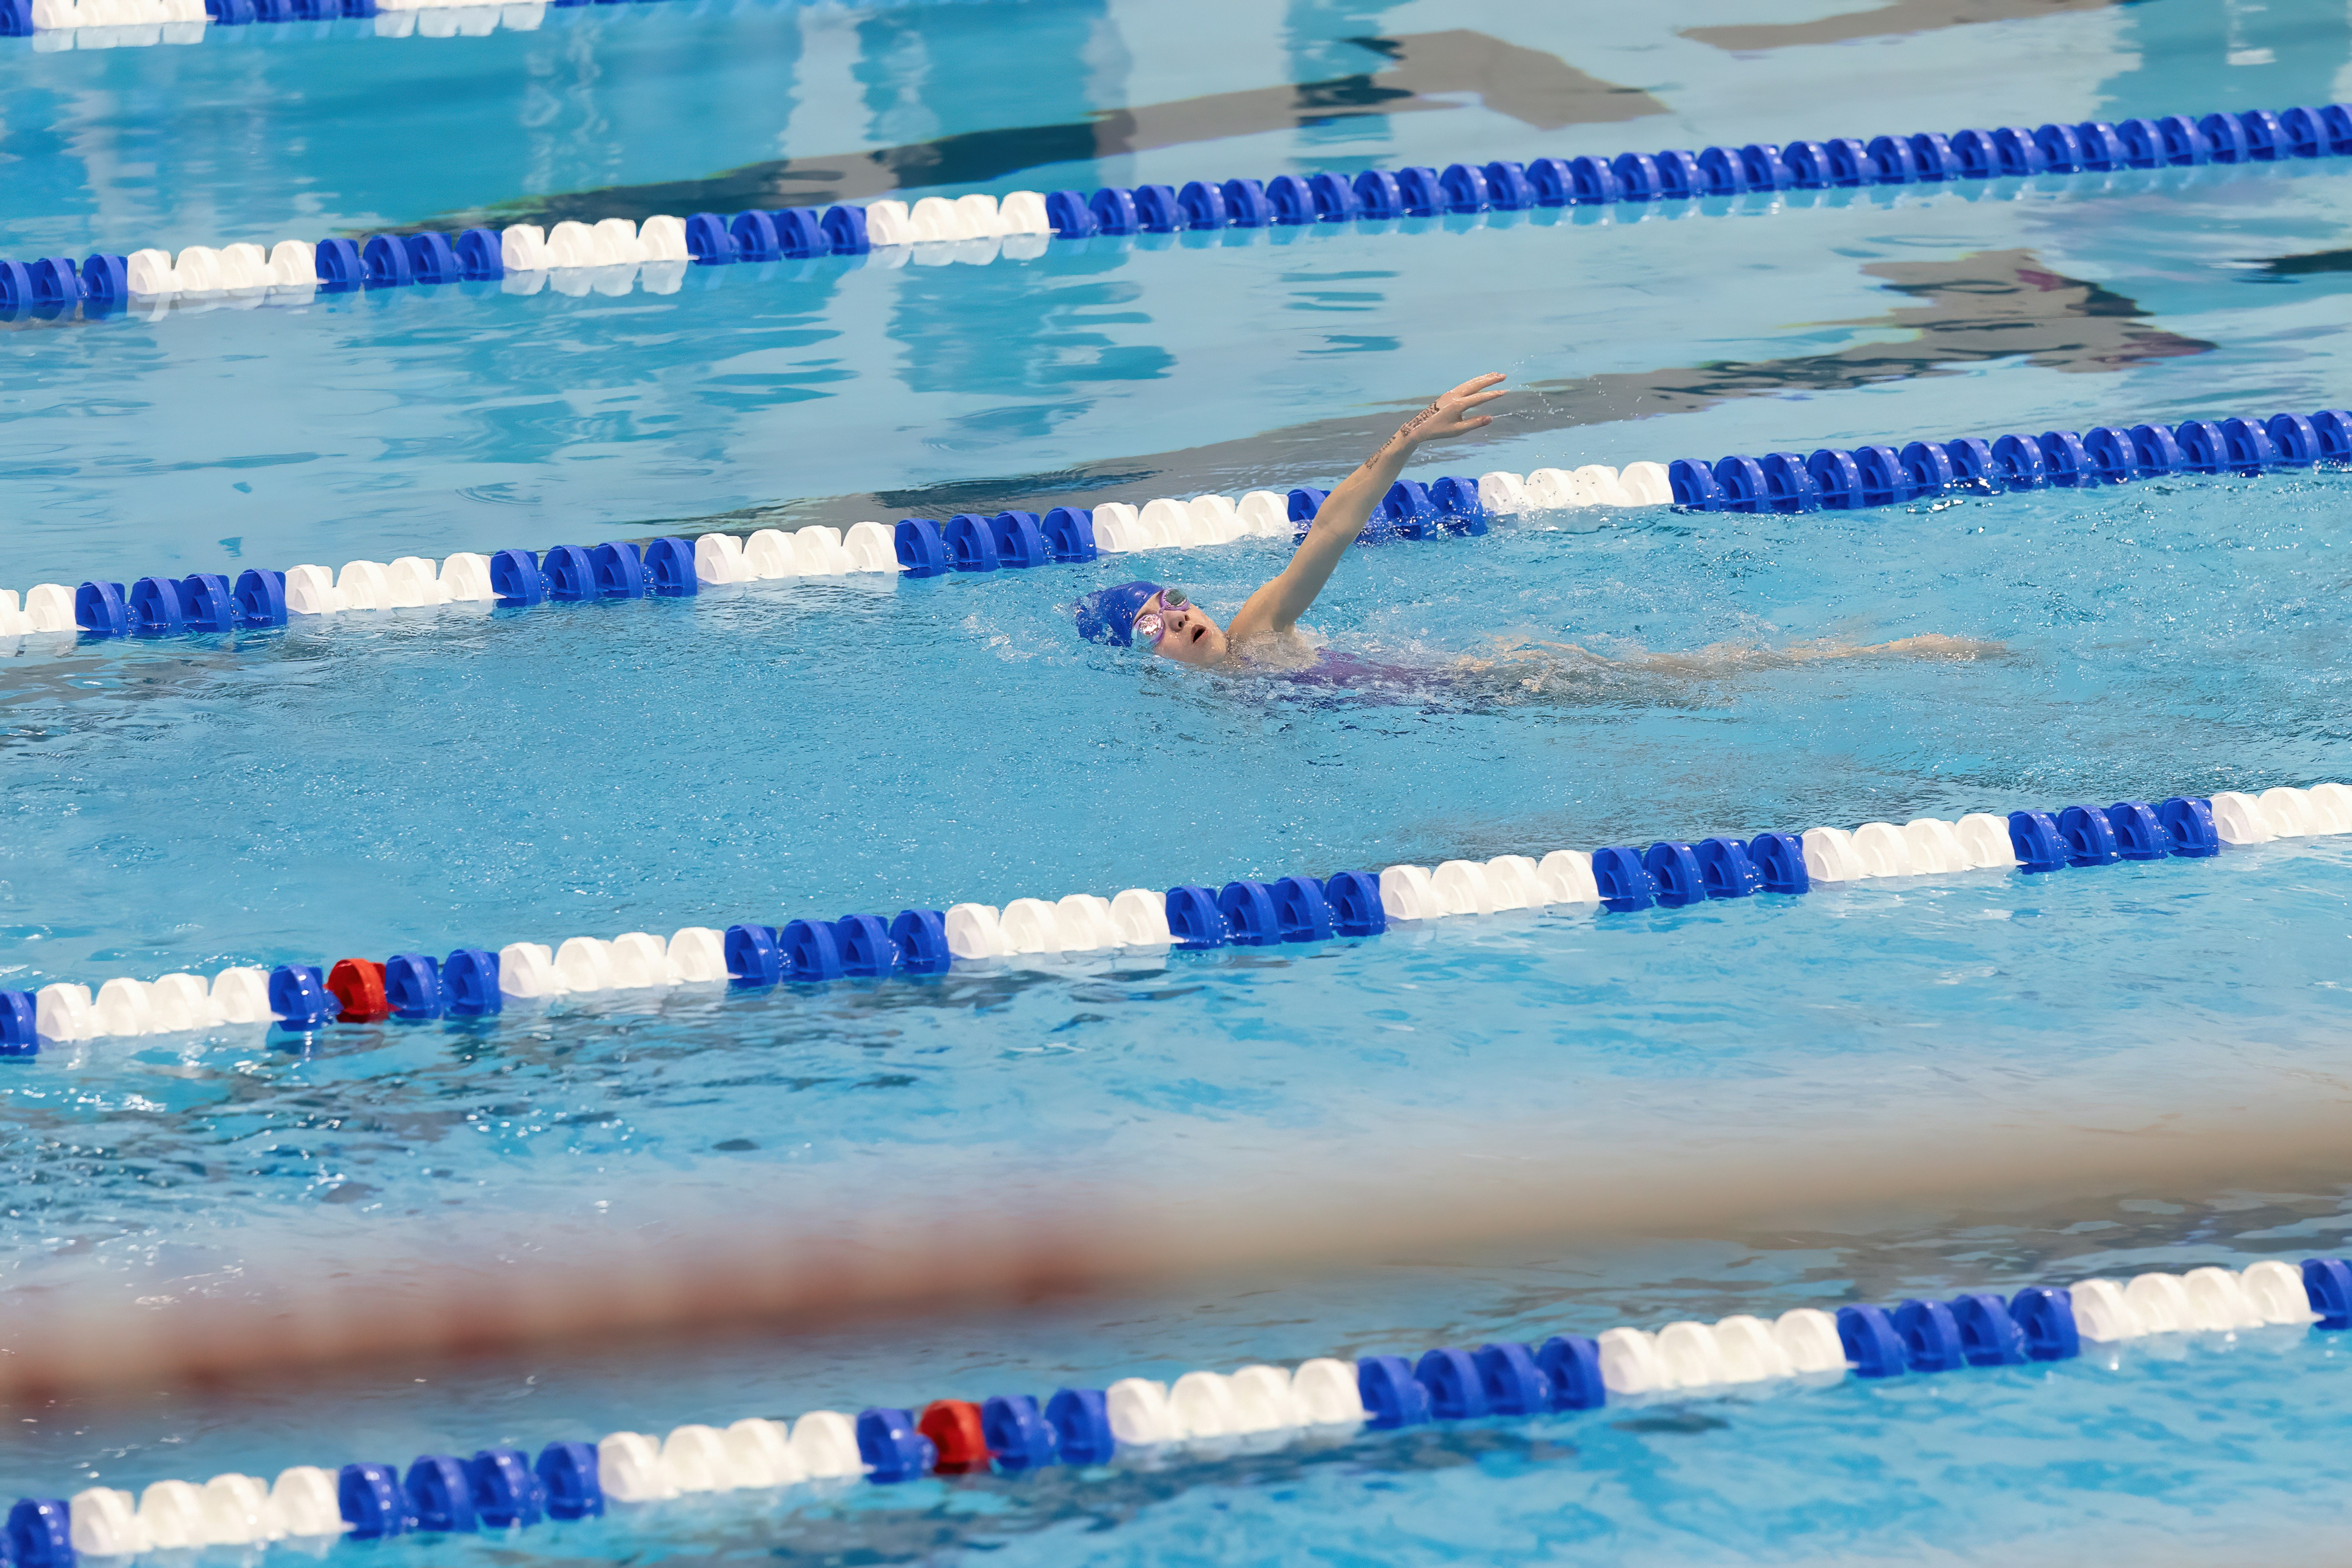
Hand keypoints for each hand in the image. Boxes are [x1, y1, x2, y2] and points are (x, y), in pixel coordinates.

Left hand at [1387, 372, 1506, 452]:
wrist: (1421, 426)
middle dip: (1490, 380)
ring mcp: (1451, 393)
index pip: (1479, 398)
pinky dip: (1475, 381)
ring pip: (1470, 382)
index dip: (1492, 395)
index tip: (1504, 391)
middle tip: (1503, 376)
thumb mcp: (1458, 430)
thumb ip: (1474, 423)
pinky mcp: (1449, 394)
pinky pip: (1465, 384)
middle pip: (1475, 385)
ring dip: (1483, 378)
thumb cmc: (1439, 430)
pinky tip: (1481, 380)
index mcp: (1457, 405)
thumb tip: (1490, 418)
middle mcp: (1455, 396)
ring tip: (1496, 375)